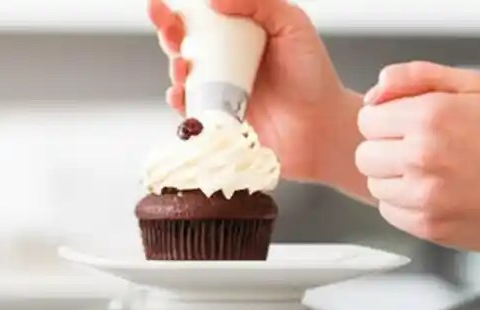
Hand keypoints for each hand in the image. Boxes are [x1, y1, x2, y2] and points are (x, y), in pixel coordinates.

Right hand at [147, 0, 360, 185]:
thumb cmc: (312, 74)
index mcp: (240, 34)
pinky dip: (180, 101)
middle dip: (168, 33)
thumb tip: (214, 0)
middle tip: (169, 29)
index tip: (158, 4)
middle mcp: (225, 61)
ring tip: (184, 67)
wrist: (321, 127)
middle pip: (184, 43)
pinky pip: (188, 109)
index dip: (178, 10)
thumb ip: (259, 3)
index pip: (202, 17)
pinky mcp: (216, 120)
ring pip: (182, 75)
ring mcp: (219, 91)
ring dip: (176, 67)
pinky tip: (182, 95)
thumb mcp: (292, 25)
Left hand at [357, 62, 479, 257]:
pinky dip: (404, 204)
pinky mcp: (424, 224)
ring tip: (431, 173)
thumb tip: (377, 90)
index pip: (367, 118)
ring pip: (373, 184)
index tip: (407, 126)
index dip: (386, 121)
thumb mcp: (477, 89)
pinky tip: (434, 194)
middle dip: (386, 150)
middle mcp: (422, 155)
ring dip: (394, 178)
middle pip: (364, 153)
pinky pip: (388, 211)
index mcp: (431, 117)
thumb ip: (419, 76)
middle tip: (420, 151)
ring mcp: (422, 194)